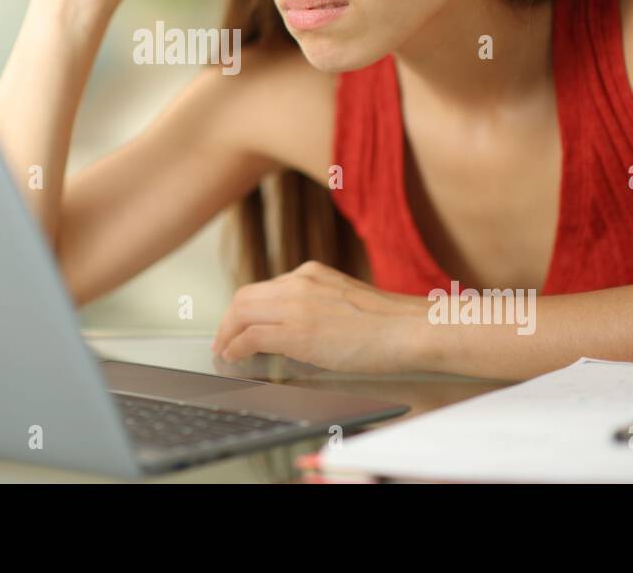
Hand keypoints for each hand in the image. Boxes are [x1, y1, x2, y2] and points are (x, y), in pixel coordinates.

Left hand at [211, 261, 430, 373]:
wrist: (410, 329)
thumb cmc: (390, 324)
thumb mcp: (344, 301)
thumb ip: (317, 305)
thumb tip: (296, 329)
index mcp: (311, 273)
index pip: (264, 288)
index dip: (245, 309)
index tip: (238, 325)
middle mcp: (299, 282)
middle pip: (245, 297)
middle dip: (228, 321)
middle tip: (222, 341)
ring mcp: (297, 305)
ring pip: (241, 312)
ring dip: (226, 335)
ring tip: (224, 352)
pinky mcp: (298, 332)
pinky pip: (251, 337)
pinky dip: (236, 348)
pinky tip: (234, 359)